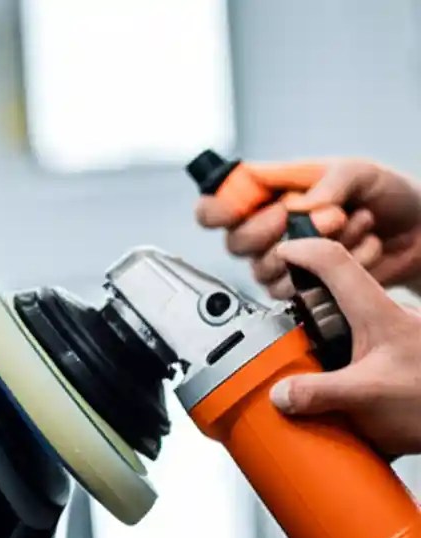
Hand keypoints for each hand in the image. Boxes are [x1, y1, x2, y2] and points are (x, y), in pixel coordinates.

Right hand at [196, 159, 420, 298]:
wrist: (417, 228)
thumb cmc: (382, 193)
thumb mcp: (357, 171)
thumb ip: (328, 184)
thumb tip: (300, 208)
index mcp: (266, 194)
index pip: (215, 206)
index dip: (215, 210)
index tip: (237, 208)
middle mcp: (267, 229)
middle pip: (235, 243)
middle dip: (271, 231)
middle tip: (303, 215)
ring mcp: (283, 260)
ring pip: (267, 269)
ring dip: (318, 245)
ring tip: (351, 222)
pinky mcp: (304, 287)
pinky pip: (301, 288)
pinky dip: (339, 266)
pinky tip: (362, 245)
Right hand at [269, 239, 420, 455]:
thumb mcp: (371, 398)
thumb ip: (319, 393)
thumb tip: (278, 392)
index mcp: (378, 313)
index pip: (334, 261)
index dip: (301, 250)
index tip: (276, 255)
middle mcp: (385, 317)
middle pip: (331, 291)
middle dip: (300, 303)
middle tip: (279, 328)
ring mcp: (391, 337)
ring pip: (343, 321)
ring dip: (317, 337)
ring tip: (304, 369)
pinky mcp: (393, 357)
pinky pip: (353, 348)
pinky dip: (334, 362)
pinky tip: (330, 390)